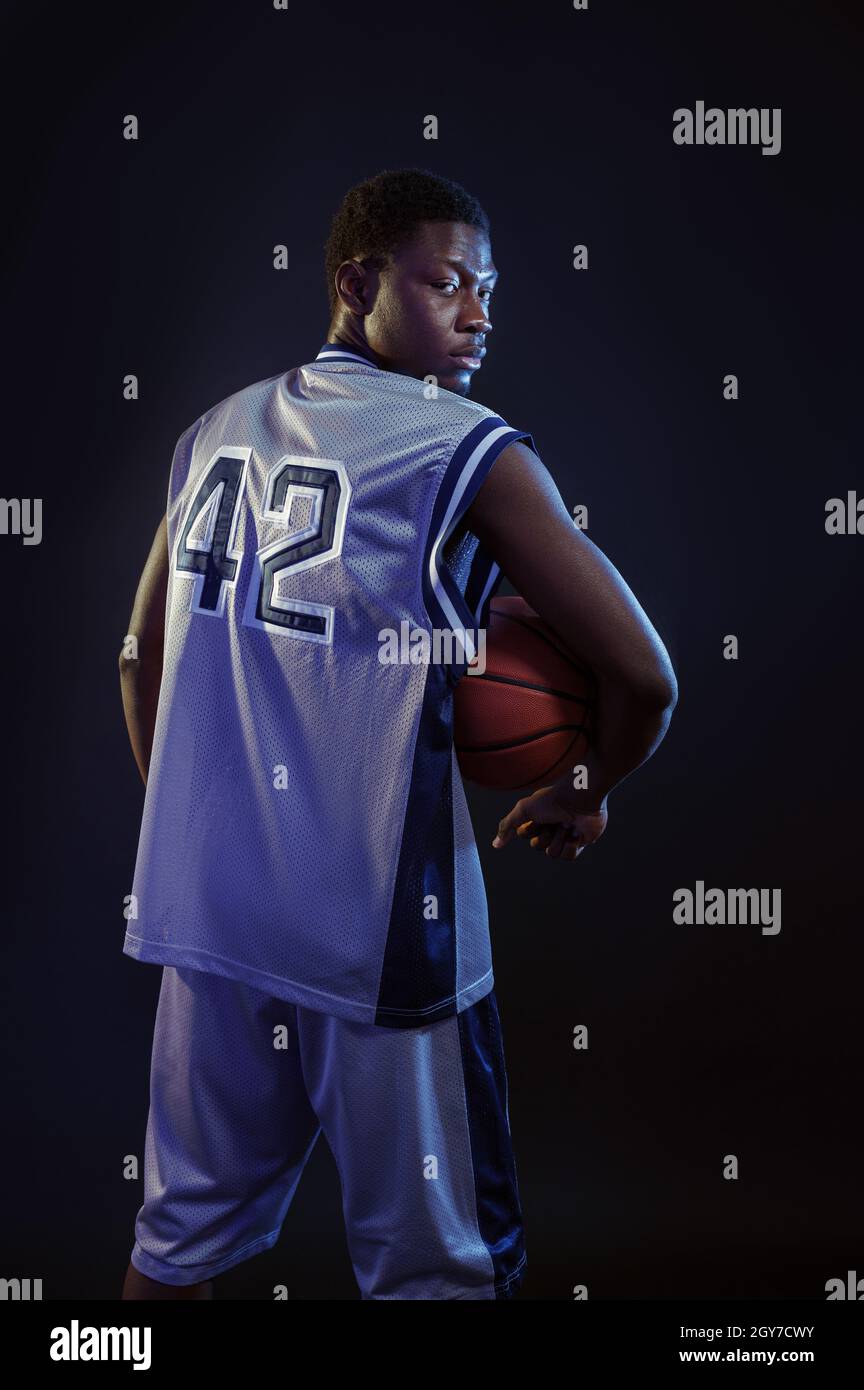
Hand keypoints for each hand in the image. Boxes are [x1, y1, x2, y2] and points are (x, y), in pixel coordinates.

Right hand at [492, 784, 607, 860]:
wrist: (581, 800)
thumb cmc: (552, 801)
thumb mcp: (524, 810)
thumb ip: (507, 826)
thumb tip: (495, 845)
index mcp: (536, 818)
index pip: (524, 835)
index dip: (530, 828)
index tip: (539, 816)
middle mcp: (549, 827)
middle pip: (537, 846)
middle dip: (545, 835)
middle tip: (556, 822)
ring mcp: (564, 835)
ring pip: (552, 854)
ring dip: (559, 840)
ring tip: (568, 826)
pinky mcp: (579, 843)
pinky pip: (568, 857)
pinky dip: (572, 846)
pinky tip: (577, 834)